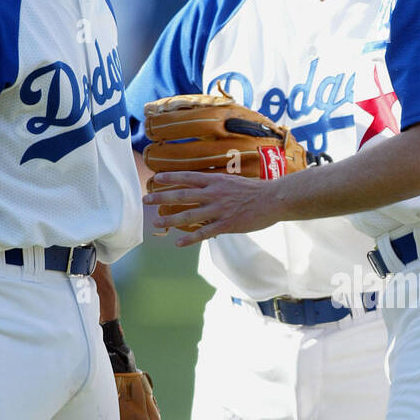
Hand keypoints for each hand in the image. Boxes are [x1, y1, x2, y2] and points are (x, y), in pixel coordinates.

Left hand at [143, 171, 282, 244]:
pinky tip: (178, 243)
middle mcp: (214, 193)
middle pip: (182, 195)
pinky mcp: (226, 224)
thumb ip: (218, 185)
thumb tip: (206, 187)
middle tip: (146, 200)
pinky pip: (204, 232)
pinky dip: (190, 238)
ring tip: (156, 223)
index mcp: (216, 180)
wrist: (273, 199)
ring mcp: (219, 209)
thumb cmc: (256, 191)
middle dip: (162, 197)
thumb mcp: (234, 182)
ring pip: (189, 215)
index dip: (170, 178)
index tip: (155, 179)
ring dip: (170, 219)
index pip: (187, 177)